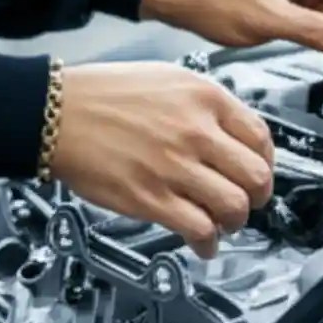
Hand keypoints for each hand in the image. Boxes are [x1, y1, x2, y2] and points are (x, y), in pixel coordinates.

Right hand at [50, 62, 273, 257]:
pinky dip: (208, 243)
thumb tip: (230, 134)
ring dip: (235, 222)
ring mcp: (175, 166)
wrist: (56, 112)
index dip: (267, 162)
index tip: (260, 172)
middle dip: (258, 197)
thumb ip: (203, 105)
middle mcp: (196, 131)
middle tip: (248, 202)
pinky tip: (203, 243)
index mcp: (204, 97)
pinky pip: (199, 229)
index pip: (261, 137)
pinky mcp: (151, 198)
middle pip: (256, 176)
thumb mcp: (166, 79)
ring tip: (224, 223)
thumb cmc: (101, 94)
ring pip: (234, 206)